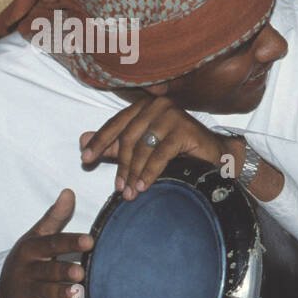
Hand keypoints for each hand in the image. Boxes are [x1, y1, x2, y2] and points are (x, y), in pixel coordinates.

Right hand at [0, 189, 92, 297]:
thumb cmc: (27, 259)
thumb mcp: (36, 236)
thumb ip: (54, 217)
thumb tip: (70, 191)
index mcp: (32, 249)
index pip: (52, 244)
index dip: (70, 242)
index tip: (90, 240)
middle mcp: (28, 270)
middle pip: (48, 270)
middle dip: (63, 271)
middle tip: (81, 272)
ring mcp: (27, 291)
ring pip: (46, 292)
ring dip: (61, 293)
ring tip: (77, 293)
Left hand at [80, 95, 238, 200]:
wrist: (216, 156)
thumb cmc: (180, 152)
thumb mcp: (144, 149)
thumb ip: (115, 146)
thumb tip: (81, 141)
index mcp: (144, 106)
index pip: (116, 123)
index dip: (100, 141)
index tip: (85, 158)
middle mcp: (157, 105)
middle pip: (129, 137)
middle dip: (121, 165)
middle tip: (117, 187)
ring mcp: (172, 114)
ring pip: (143, 146)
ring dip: (134, 172)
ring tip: (130, 192)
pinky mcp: (185, 128)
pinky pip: (160, 154)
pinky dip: (150, 172)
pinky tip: (144, 186)